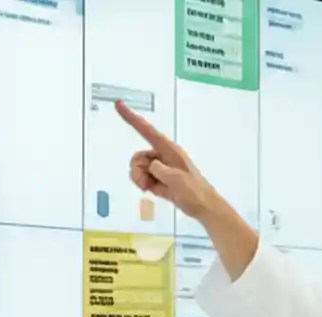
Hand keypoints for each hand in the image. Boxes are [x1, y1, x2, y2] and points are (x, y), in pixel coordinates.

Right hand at [115, 99, 220, 220]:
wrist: (203, 207)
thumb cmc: (194, 192)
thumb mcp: (177, 180)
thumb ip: (161, 170)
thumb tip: (151, 166)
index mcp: (169, 150)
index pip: (146, 130)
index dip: (132, 118)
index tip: (119, 105)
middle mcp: (162, 155)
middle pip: (137, 157)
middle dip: (137, 170)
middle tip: (147, 183)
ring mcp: (160, 167)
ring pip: (138, 168)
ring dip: (140, 179)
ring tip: (152, 188)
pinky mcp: (158, 178)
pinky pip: (141, 177)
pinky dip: (143, 184)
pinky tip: (153, 190)